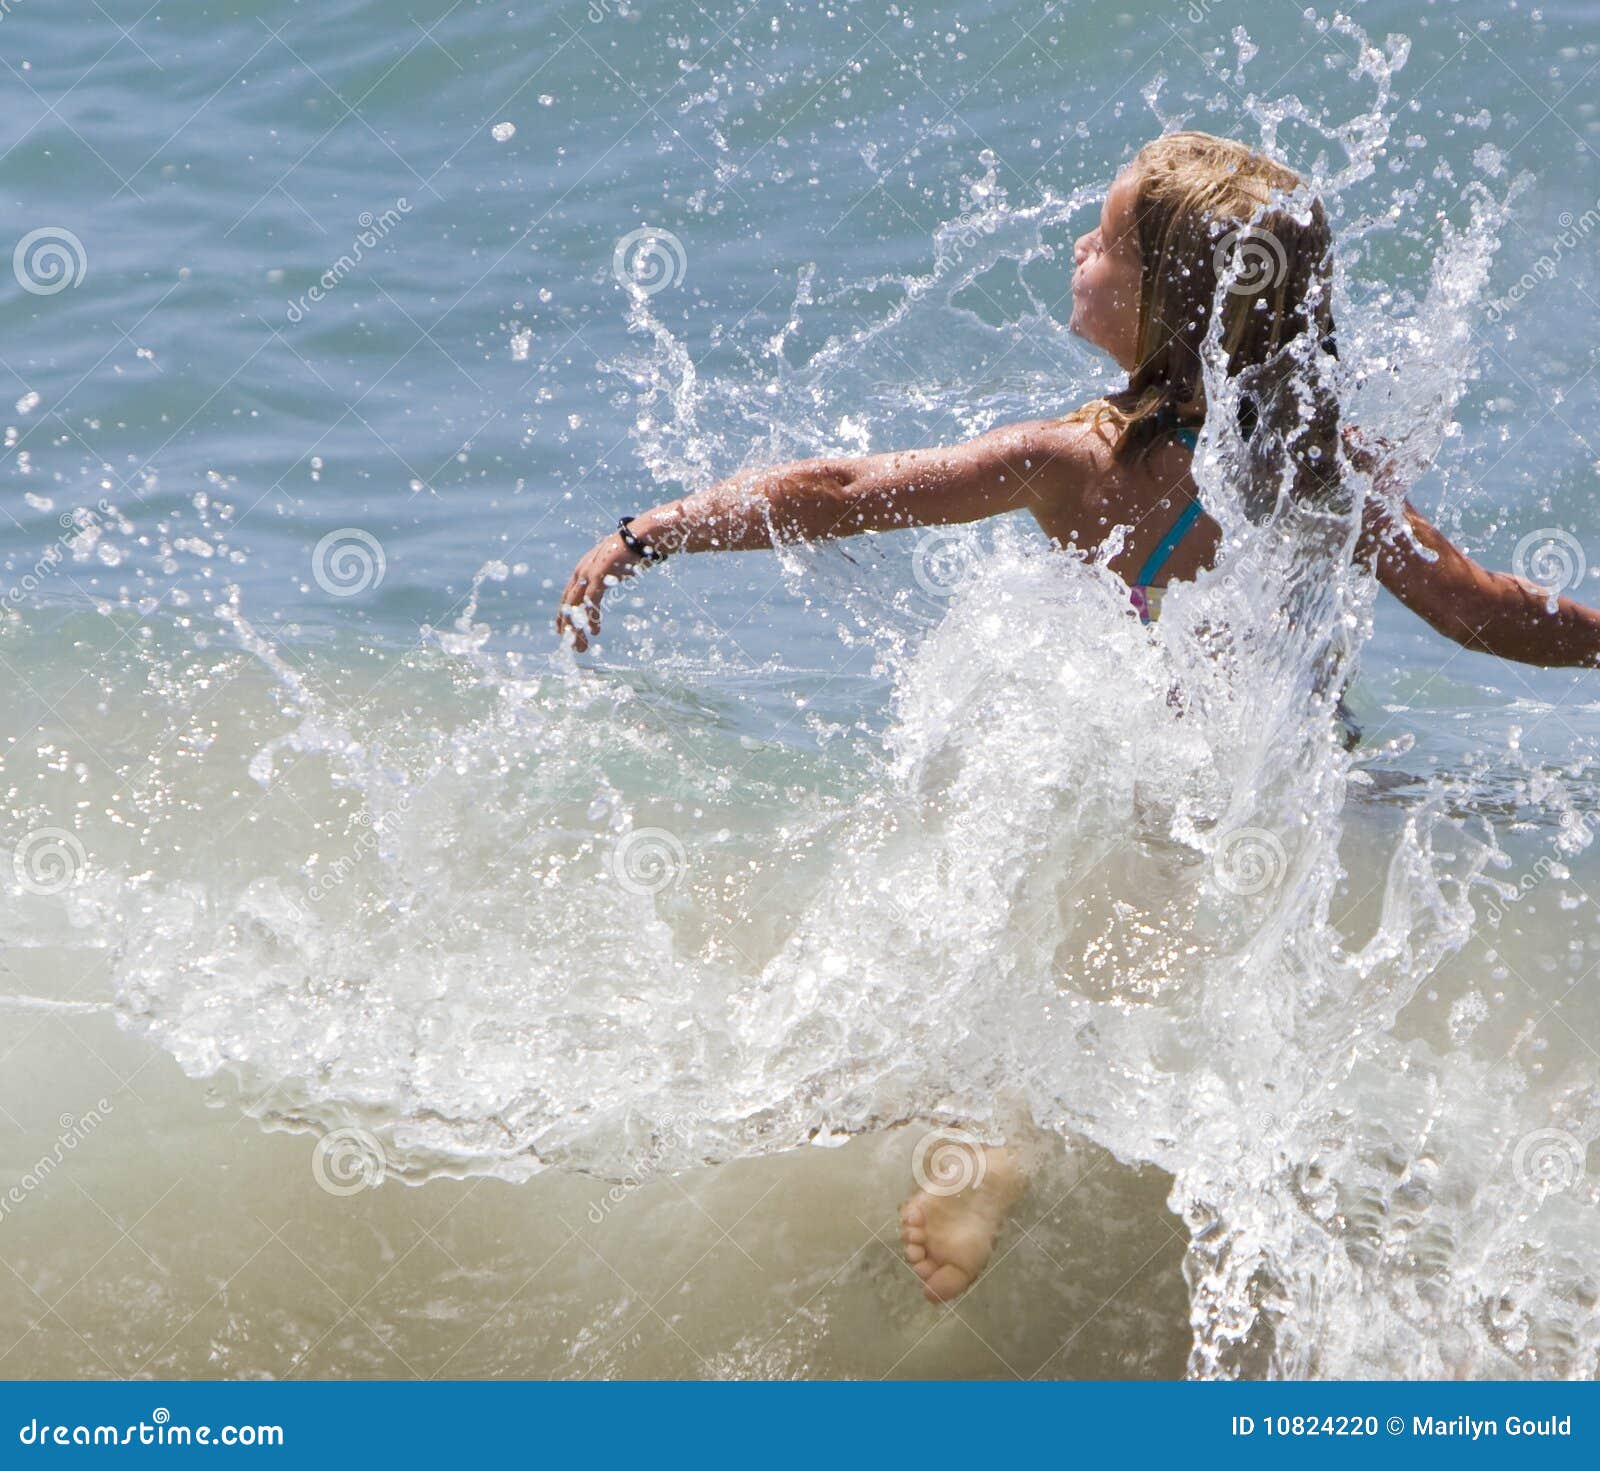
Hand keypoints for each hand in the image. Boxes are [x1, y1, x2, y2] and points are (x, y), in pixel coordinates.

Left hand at [555, 533, 641, 651]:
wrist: (642, 537)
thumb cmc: (632, 551)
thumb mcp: (614, 566)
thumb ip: (608, 574)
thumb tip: (610, 579)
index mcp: (583, 569)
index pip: (569, 596)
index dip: (564, 614)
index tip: (564, 631)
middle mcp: (582, 571)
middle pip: (569, 604)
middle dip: (569, 627)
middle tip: (573, 647)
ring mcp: (589, 573)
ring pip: (577, 606)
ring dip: (578, 628)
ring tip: (581, 646)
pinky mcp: (599, 575)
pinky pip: (592, 602)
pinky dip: (591, 617)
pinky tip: (595, 631)